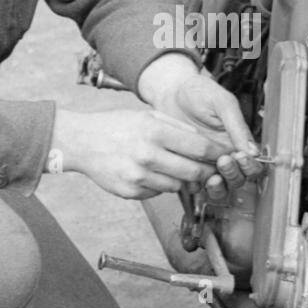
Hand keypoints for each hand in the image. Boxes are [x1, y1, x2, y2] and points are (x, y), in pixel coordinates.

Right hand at [49, 105, 231, 200]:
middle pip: (194, 172)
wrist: (82, 142)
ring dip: (182, 179)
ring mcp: (139, 176)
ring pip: (178, 185)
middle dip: (207, 172)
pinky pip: (158, 192)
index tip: (226, 157)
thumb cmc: (116, 126)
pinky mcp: (131, 192)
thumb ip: (179, 128)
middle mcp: (148, 155)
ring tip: (172, 166)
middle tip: (210, 169)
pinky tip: (150, 172)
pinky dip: (160, 184)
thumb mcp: (148, 115)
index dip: (218, 154)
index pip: (201, 148)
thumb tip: (207, 144)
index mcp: (155, 131)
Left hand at [136, 55, 263, 200]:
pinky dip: (196, 186)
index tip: (240, 156)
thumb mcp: (222, 103)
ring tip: (211, 176)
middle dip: (234, 174)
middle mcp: (225, 155)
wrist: (169, 90)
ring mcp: (206, 163)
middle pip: (239, 179)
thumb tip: (254, 151)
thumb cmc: (198, 92)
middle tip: (223, 160)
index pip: (253, 164)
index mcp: (238, 141)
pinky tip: (191, 177)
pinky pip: (195, 185)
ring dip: (219, 187)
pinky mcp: (187, 166)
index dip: (250, 166)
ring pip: (220, 188)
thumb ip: (238, 126)